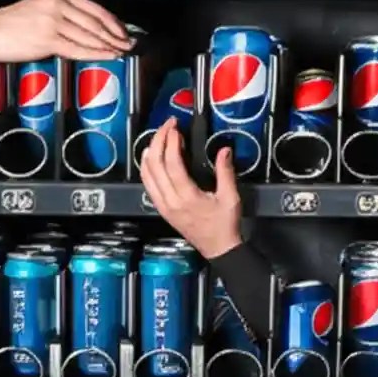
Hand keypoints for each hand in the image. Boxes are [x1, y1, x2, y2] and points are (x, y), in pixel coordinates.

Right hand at [0, 0, 133, 61]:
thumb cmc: (9, 23)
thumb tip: (86, 29)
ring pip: (89, 36)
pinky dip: (96, 53)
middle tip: (128, 44)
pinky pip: (78, 48)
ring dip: (109, 46)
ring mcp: (52, 22)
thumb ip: (61, 14)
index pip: (94, 8)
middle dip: (115, 35)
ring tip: (121, 52)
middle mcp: (57, 5)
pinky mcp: (47, 39)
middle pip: (95, 22)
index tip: (123, 31)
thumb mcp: (38, 8)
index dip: (112, 21)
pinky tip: (107, 56)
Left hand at [139, 118, 242, 258]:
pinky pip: (148, 185)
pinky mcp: (161, 209)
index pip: (172, 163)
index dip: (171, 142)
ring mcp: (163, 206)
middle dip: (158, 141)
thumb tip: (223, 150)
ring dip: (150, 153)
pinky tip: (151, 159)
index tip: (175, 129)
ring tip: (157, 137)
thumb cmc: (225, 225)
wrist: (218, 249)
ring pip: (146, 174)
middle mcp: (170, 201)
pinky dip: (147, 168)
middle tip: (166, 127)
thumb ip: (226, 172)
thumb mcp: (230, 197)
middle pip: (155, 165)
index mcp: (187, 197)